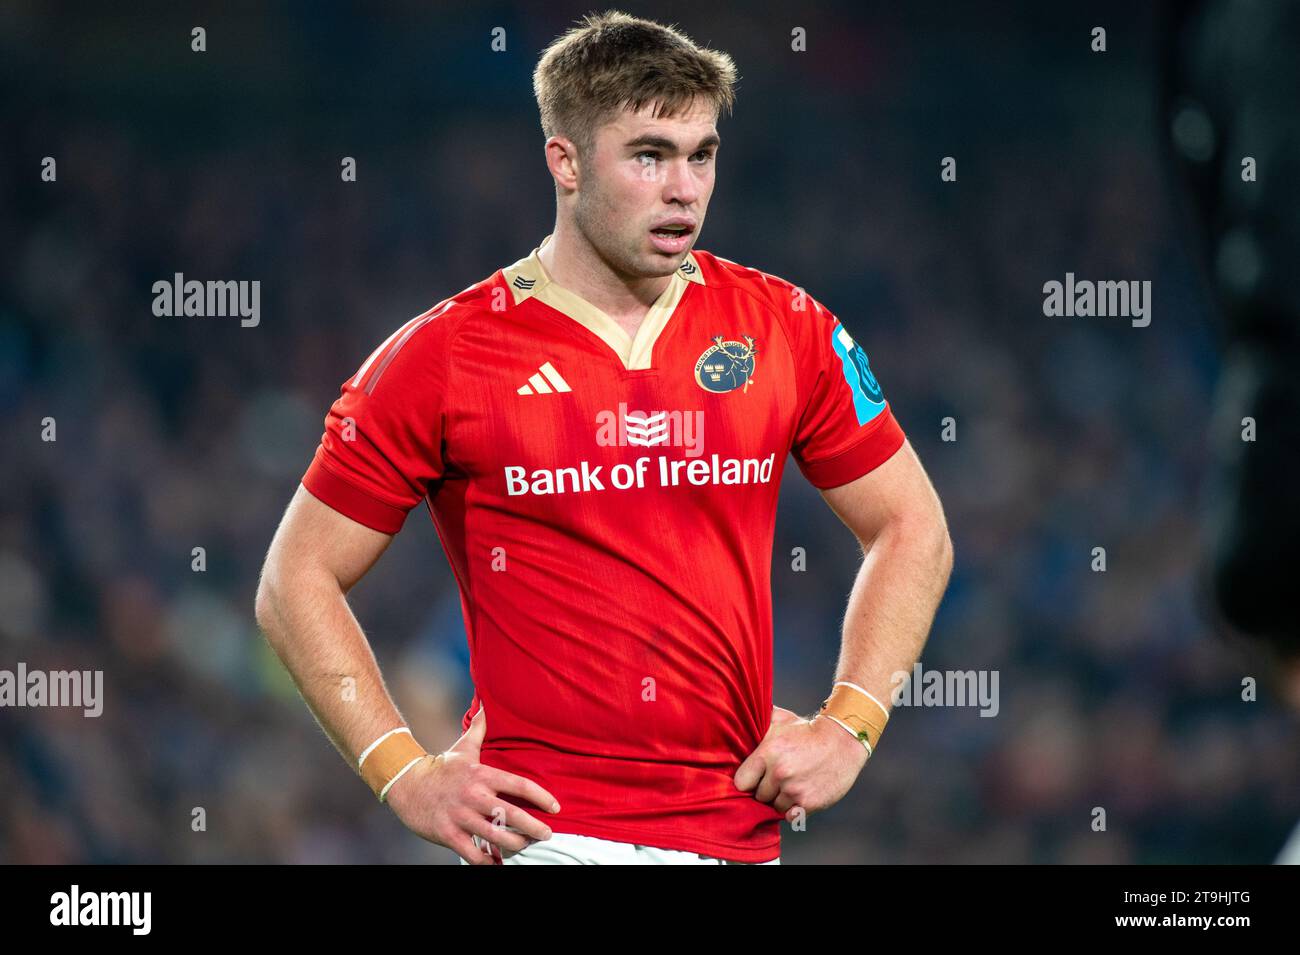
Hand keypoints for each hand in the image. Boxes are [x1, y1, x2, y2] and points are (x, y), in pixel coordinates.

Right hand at [384, 706, 560, 864]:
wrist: (406, 783)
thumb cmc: (441, 767)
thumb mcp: (463, 746)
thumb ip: (479, 727)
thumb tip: (488, 703)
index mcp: (482, 775)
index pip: (519, 785)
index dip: (541, 796)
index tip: (556, 806)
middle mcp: (474, 796)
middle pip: (511, 814)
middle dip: (533, 827)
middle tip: (547, 834)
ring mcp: (461, 816)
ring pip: (494, 836)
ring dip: (514, 845)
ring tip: (525, 847)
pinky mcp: (448, 834)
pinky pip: (472, 853)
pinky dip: (487, 862)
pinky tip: (497, 864)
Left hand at [733, 704, 870, 820]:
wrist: (842, 741)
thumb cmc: (807, 730)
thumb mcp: (781, 719)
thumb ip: (758, 721)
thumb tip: (737, 712)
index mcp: (767, 753)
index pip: (741, 782)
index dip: (747, 781)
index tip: (754, 778)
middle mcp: (779, 773)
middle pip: (759, 796)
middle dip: (766, 789)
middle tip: (778, 779)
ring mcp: (794, 789)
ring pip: (775, 807)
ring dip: (781, 799)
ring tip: (791, 785)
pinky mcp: (809, 803)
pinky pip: (790, 816)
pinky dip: (793, 810)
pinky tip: (799, 796)